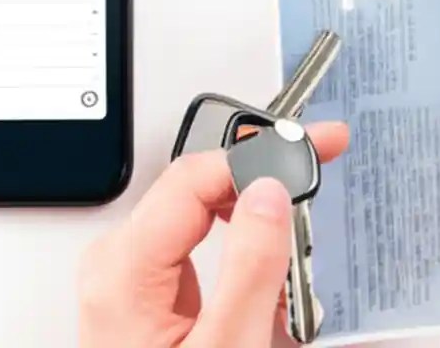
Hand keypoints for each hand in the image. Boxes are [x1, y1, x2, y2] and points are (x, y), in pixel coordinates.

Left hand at [77, 122, 349, 347]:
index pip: (194, 179)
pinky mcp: (152, 292)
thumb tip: (270, 194)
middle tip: (320, 156)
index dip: (260, 154)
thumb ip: (251, 267)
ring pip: (204, 212)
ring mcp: (132, 277)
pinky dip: (245, 243)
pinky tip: (273, 254)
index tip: (315, 147)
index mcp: (124, 271)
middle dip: (264, 175)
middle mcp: (118, 265)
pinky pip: (203, 243)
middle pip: (198, 187)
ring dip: (257, 211)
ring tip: (303, 218)